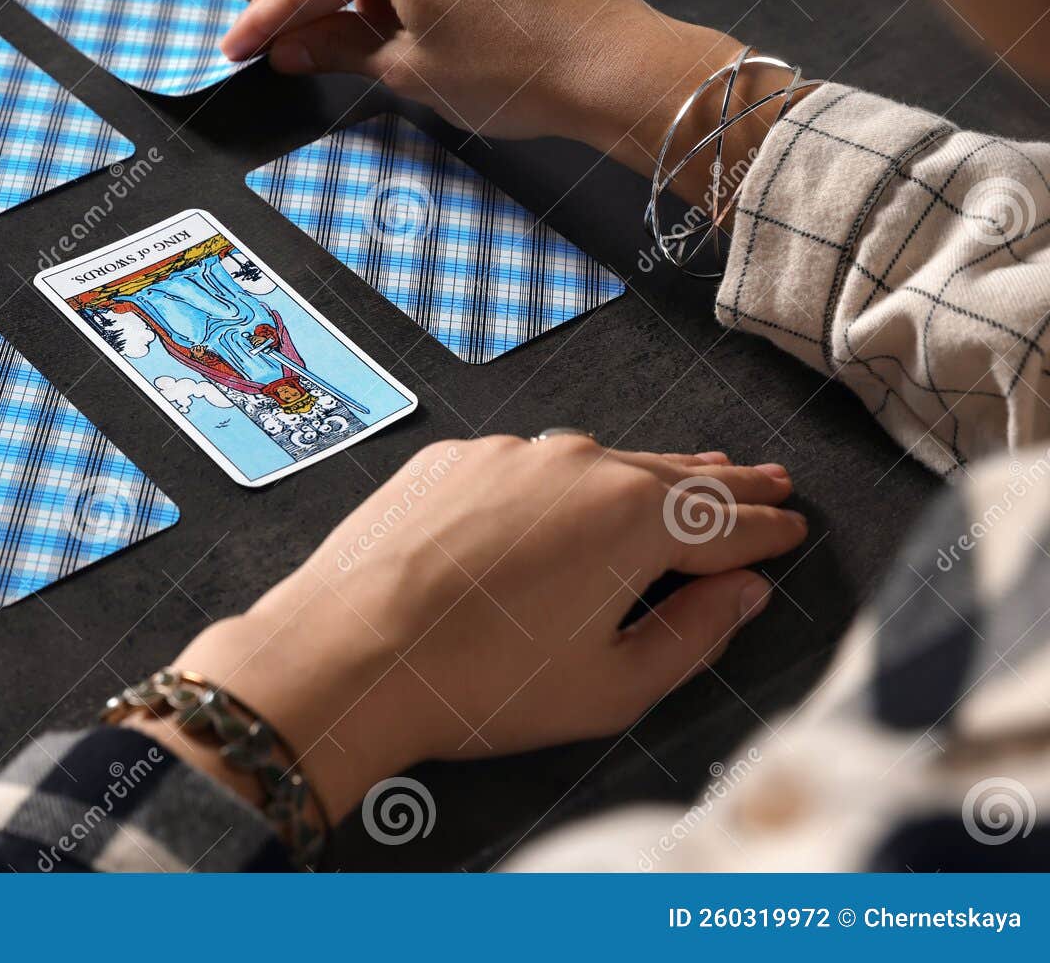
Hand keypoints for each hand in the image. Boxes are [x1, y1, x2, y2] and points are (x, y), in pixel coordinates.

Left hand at [129, 435, 803, 819]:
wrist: (348, 649)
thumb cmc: (477, 682)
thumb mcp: (611, 686)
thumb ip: (693, 634)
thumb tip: (741, 593)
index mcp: (634, 519)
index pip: (725, 522)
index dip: (766, 528)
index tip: (791, 527)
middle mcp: (578, 466)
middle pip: (673, 476)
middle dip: (727, 484)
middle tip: (769, 482)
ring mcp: (510, 454)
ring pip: (602, 460)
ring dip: (649, 472)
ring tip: (690, 474)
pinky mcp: (454, 459)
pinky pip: (529, 463)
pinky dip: (564, 478)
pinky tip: (571, 494)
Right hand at [219, 0, 778, 201]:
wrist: (612, 65)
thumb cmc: (515, 69)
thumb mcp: (409, 70)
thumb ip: (339, 50)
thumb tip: (294, 48)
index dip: (266, 20)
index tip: (235, 48)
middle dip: (307, 6)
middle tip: (270, 48)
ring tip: (331, 47)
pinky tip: (392, 26)